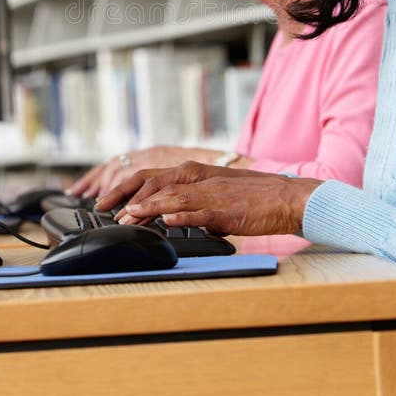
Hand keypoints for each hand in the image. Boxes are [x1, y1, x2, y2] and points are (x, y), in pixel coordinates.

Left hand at [96, 160, 321, 236]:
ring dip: (147, 209)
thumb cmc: (258, 199)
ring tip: (127, 219)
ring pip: (173, 198)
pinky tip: (166, 221)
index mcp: (199, 174)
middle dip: (129, 197)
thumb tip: (179, 220)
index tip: (110, 202)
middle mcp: (202, 180)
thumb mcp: (221, 197)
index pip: (156, 177)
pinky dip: (181, 216)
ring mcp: (213, 194)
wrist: (288, 197)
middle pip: (157, 184)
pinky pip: (200, 212)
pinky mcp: (227, 210)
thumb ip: (198, 206)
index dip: (130, 188)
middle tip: (107, 211)